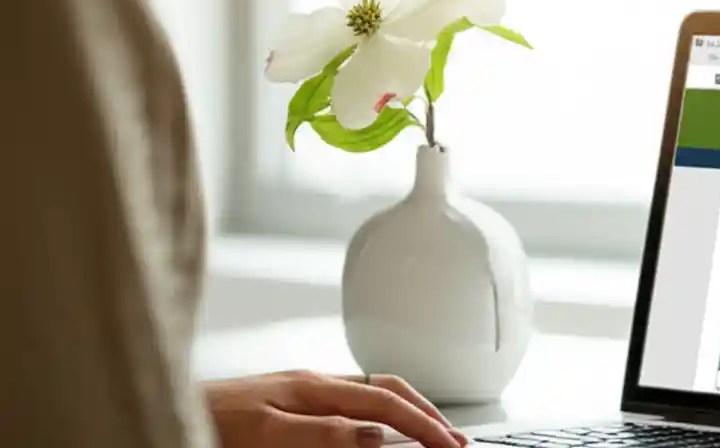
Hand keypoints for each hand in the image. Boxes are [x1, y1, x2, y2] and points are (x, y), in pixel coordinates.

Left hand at [205, 370, 467, 447]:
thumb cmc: (203, 422)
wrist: (159, 407)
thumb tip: (375, 432)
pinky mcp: (287, 404)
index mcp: (312, 388)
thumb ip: (321, 432)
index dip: (423, 424)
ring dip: (406, 410)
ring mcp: (299, 391)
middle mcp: (311, 384)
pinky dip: (378, 411)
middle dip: (426, 411)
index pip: (385, 402)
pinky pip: (348, 401)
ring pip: (370, 392)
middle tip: (454, 439)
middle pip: (386, 389)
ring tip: (428, 429)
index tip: (450, 446)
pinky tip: (377, 425)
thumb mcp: (264, 435)